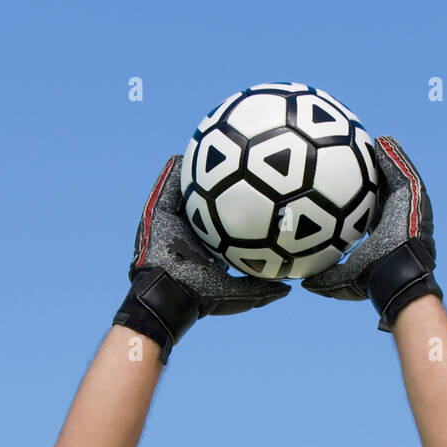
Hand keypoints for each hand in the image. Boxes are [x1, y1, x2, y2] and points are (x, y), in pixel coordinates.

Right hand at [113, 156, 289, 362]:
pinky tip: (183, 156)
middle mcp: (190, 233)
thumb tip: (290, 288)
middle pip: (207, 203)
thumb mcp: (238, 295)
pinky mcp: (156, 215)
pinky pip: (164, 189)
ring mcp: (172, 223)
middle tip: (236, 162)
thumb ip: (262, 290)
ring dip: (195, 173)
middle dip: (220, 183)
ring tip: (207, 149)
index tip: (259, 193)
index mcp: (209, 248)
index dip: (241, 208)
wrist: (168, 297)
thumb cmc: (202, 298)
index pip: (226, 223)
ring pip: (186, 193)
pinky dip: (172, 173)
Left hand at [301, 136, 443, 329]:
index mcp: (382, 232)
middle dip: (371, 172)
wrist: (396, 276)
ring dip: (385, 158)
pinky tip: (383, 141)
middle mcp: (396, 217)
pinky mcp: (417, 197)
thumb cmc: (373, 280)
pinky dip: (395, 155)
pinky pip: (405, 170)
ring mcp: (409, 206)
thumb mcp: (342, 279)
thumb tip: (302, 282)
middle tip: (355, 154)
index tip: (342, 186)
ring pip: (396, 175)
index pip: (368, 210)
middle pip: (383, 189)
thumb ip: (324, 277)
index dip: (357, 199)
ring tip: (372, 140)